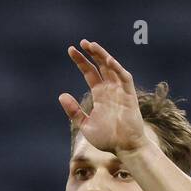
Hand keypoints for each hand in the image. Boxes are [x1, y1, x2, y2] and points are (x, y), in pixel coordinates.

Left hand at [58, 40, 148, 156]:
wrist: (125, 148)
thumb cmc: (107, 138)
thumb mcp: (85, 124)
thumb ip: (74, 111)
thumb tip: (61, 95)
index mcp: (100, 94)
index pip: (89, 72)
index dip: (81, 61)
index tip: (71, 49)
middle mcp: (110, 89)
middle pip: (100, 65)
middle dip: (92, 53)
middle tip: (82, 42)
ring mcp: (120, 91)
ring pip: (112, 67)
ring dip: (103, 56)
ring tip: (92, 46)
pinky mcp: (129, 95)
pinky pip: (124, 78)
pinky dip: (117, 68)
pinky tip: (108, 61)